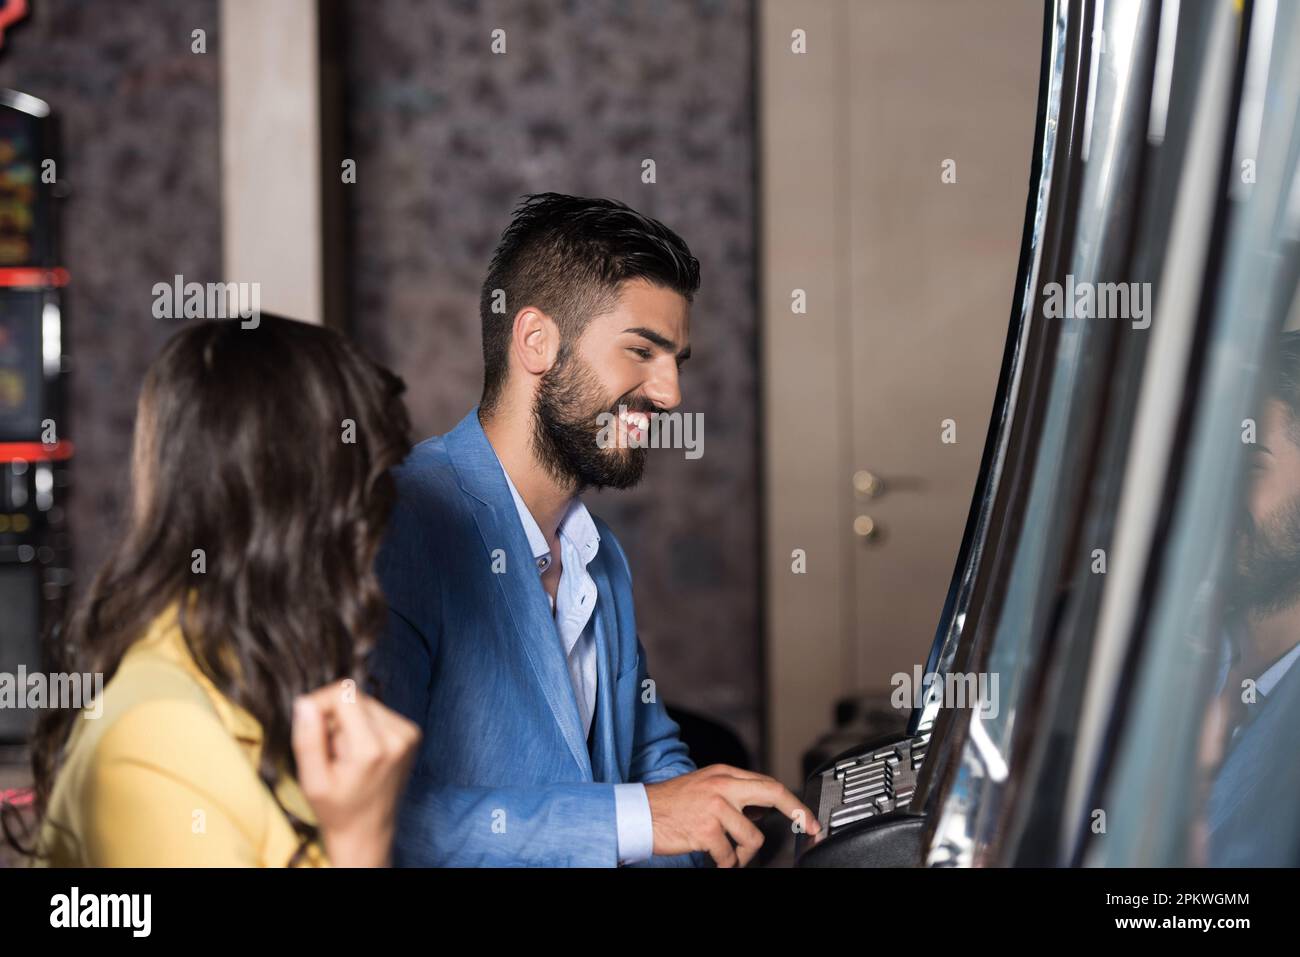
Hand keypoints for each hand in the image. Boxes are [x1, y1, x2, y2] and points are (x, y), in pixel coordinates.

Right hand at [291, 680, 420, 866]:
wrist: (368, 830)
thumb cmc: (337, 809)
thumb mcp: (312, 781)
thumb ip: (307, 740)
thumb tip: (305, 702)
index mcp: (372, 747)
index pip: (343, 693)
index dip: (319, 703)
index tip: (309, 725)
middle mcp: (398, 736)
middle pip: (355, 696)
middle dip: (335, 716)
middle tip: (330, 749)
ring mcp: (409, 733)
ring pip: (367, 702)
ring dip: (350, 721)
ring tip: (346, 753)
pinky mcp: (413, 732)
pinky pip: (379, 712)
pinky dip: (365, 725)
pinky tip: (361, 751)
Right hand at [644, 764, 819, 866]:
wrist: (638, 813)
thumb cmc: (670, 804)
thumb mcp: (705, 788)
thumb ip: (734, 793)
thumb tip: (765, 809)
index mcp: (724, 774)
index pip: (768, 783)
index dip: (793, 801)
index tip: (810, 818)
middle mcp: (722, 785)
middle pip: (773, 793)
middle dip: (798, 813)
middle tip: (809, 829)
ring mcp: (714, 806)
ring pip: (753, 837)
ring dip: (744, 855)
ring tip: (729, 857)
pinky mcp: (705, 829)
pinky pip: (729, 856)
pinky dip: (725, 864)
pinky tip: (715, 861)